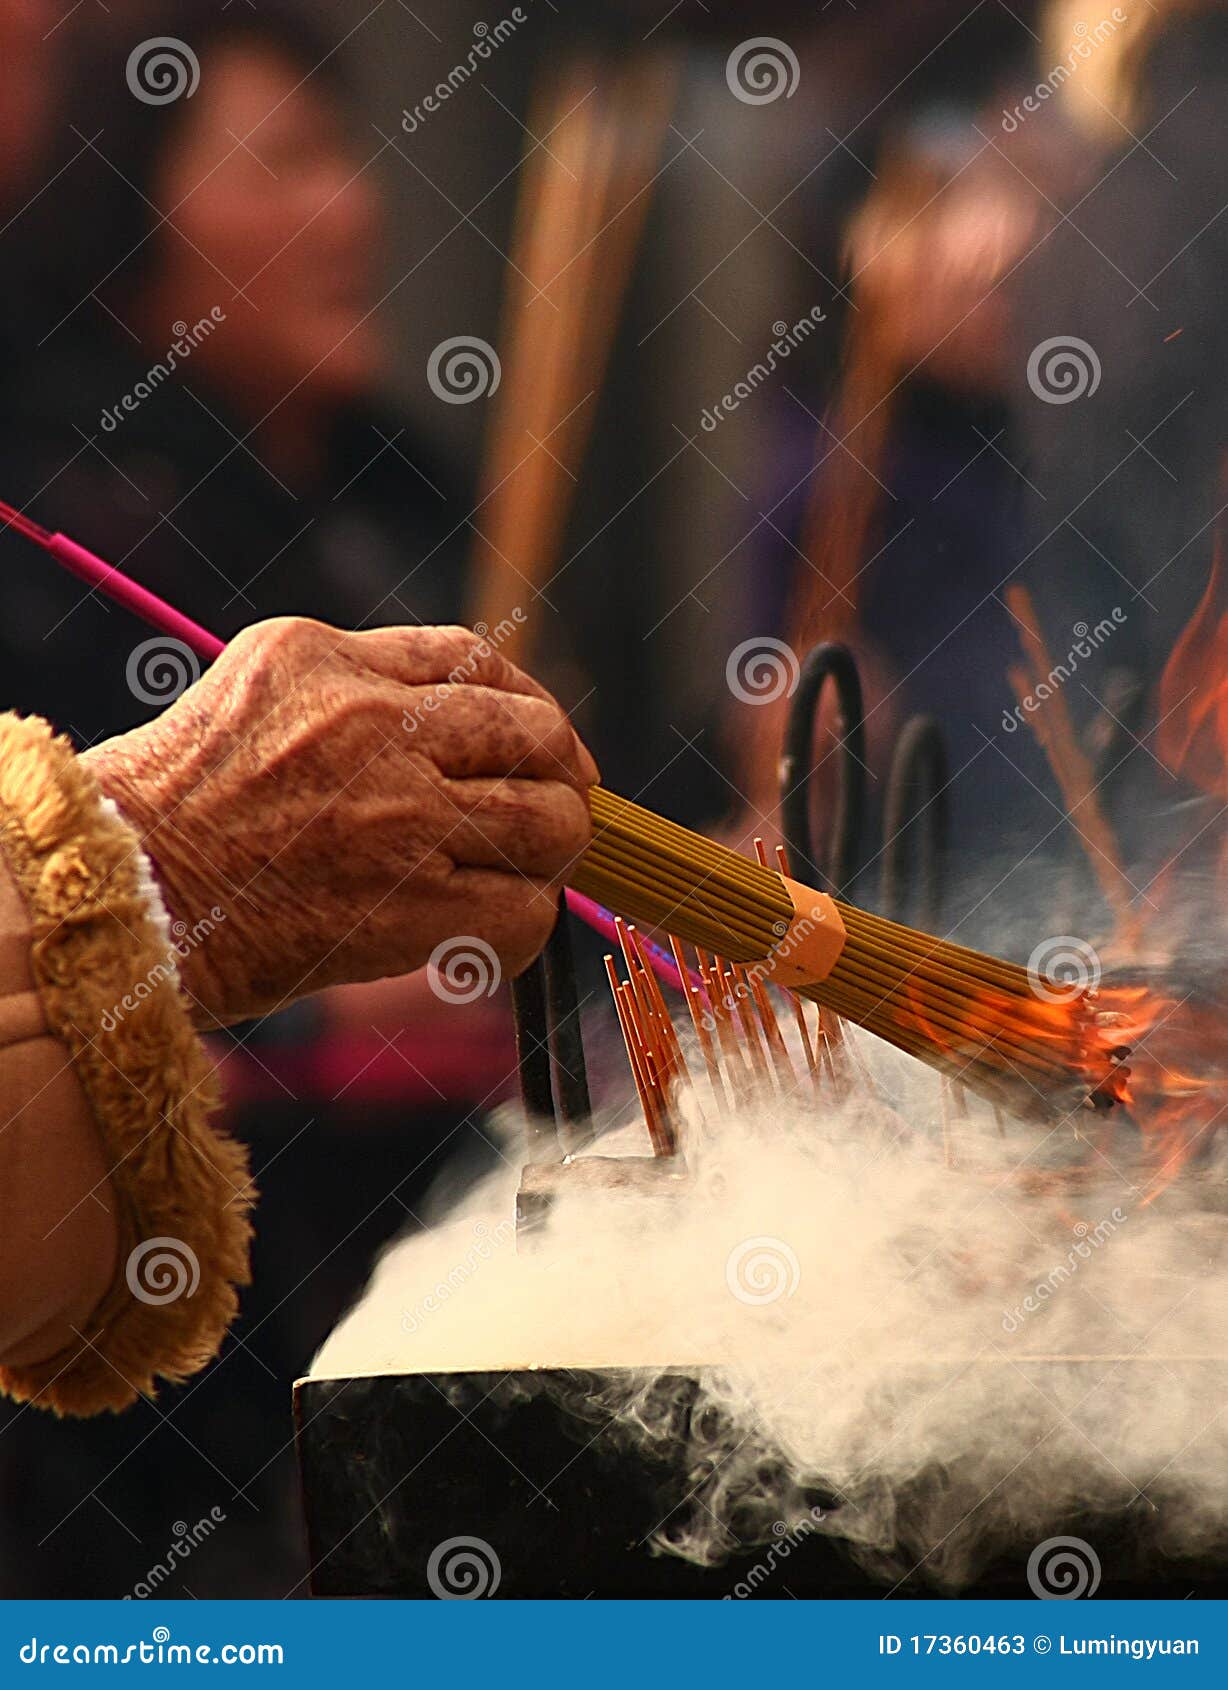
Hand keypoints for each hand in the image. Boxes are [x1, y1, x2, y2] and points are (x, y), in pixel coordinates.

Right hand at [83, 618, 597, 1026]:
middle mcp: (372, 728)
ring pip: (547, 825)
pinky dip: (524, 921)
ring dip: (553, 850)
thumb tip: (467, 711)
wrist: (123, 897)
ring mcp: (398, 818)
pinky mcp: (407, 907)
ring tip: (530, 867)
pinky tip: (492, 922)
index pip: (477, 662)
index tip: (545, 740)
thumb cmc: (179, 803)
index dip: (531, 702)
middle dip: (565, 776)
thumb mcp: (256, 689)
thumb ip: (357, 680)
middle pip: (536, 738)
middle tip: (560, 807)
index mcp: (331, 663)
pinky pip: (521, 912)